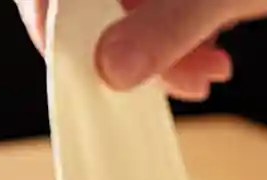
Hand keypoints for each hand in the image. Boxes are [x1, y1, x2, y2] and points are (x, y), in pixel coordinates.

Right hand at [16, 0, 266, 99]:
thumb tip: (108, 70)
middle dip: (124, 47)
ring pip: (121, 5)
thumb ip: (166, 28)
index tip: (87, 77)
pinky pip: (150, 3)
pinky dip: (175, 32)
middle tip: (177, 85)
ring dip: (158, 48)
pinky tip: (213, 54)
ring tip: (210, 72)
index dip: (53, 29)